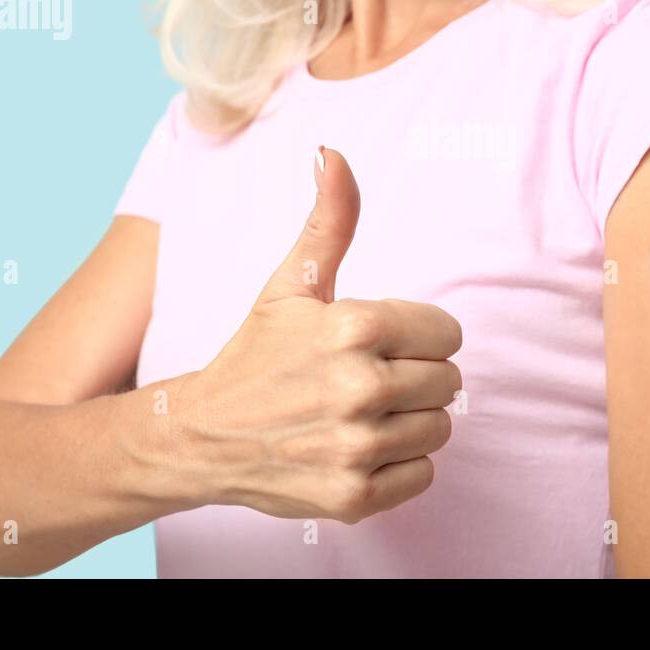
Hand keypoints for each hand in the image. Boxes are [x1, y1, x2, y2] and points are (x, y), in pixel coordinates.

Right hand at [171, 147, 462, 523]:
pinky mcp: (354, 496)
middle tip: (366, 380)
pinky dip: (401, 464)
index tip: (380, 344)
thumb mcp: (292, 284)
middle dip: (415, 377)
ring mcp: (356, 446)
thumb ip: (330, 219)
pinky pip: (424, 474)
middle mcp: (358, 388)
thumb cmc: (255, 355)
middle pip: (448, 381)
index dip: (418, 336)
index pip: (448, 333)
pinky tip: (359, 448)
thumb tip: (334, 153)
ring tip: (361, 414)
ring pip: (439, 427)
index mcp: (354, 327)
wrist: (201, 437)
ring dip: (409, 421)